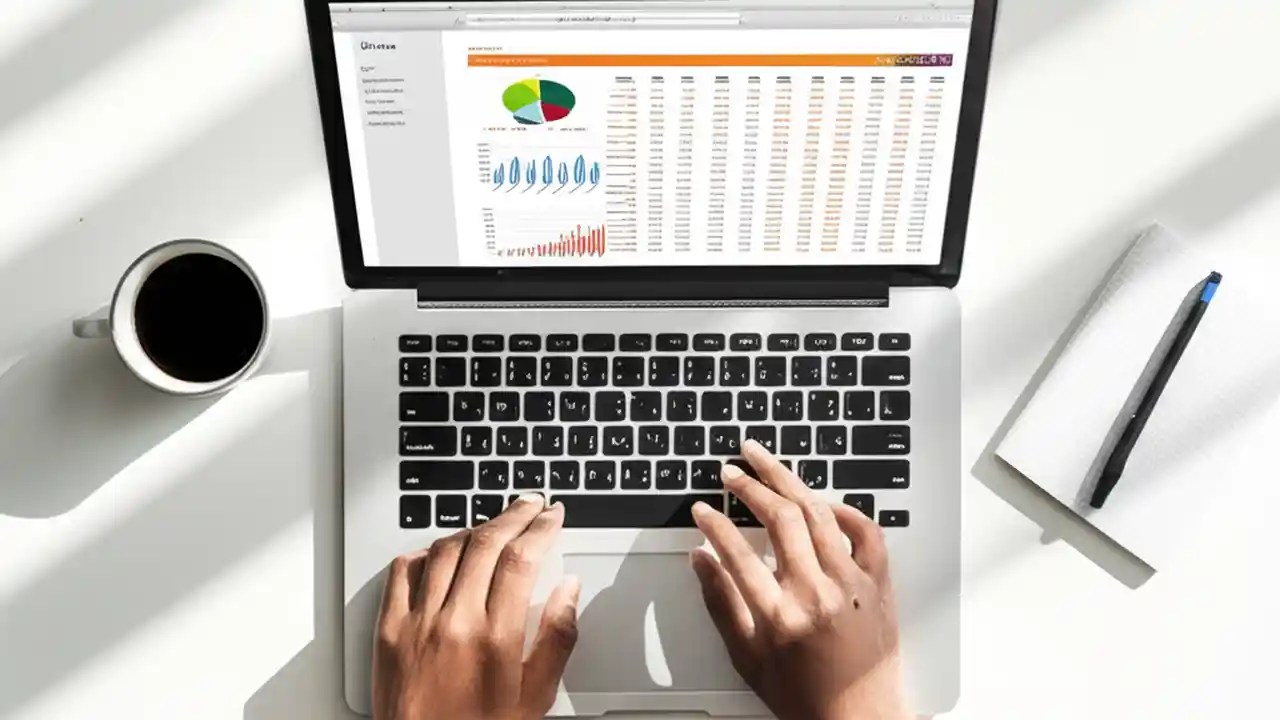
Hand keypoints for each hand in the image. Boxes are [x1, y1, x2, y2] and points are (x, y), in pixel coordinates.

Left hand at [373, 495, 579, 719]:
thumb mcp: (535, 697)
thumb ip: (557, 639)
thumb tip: (568, 591)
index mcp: (495, 638)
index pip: (522, 559)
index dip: (540, 528)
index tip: (551, 516)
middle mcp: (454, 622)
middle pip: (486, 543)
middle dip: (513, 515)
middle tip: (529, 505)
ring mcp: (417, 623)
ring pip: (446, 549)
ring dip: (474, 527)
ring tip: (493, 525)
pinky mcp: (388, 630)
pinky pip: (403, 571)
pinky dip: (425, 552)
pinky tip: (442, 551)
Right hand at [690, 440, 908, 719]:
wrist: (861, 719)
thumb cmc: (805, 696)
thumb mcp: (748, 658)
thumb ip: (721, 604)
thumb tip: (701, 559)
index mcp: (780, 615)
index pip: (737, 551)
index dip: (714, 523)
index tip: (703, 508)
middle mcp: (818, 593)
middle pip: (781, 517)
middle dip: (750, 485)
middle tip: (732, 470)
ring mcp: (853, 584)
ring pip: (819, 513)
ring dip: (789, 480)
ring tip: (766, 461)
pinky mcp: (879, 584)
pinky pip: (867, 532)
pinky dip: (846, 511)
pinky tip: (824, 501)